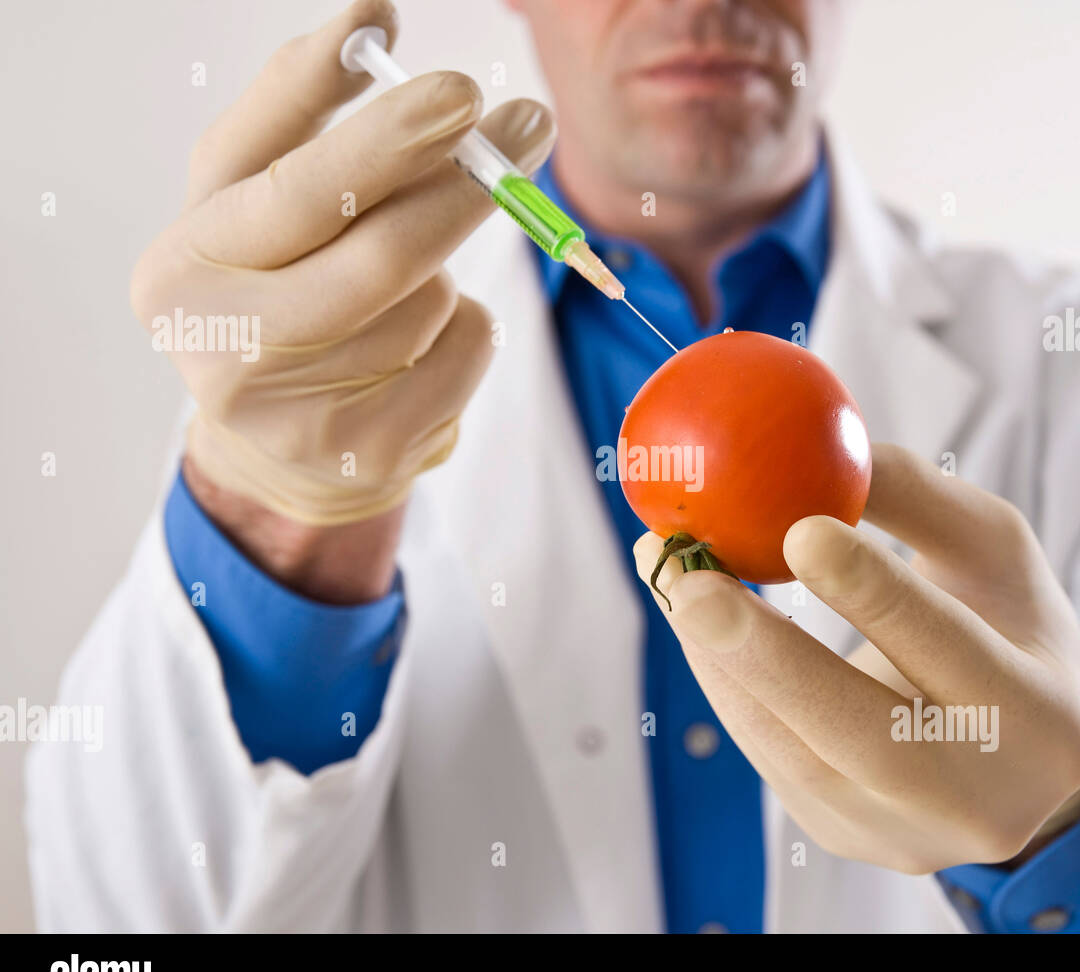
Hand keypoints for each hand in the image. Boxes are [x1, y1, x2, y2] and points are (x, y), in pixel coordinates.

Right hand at [130, 0, 555, 533]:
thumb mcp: (253, 201)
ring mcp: (300, 415)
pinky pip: (465, 350)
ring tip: (412, 275)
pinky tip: (424, 339)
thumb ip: (297, 111)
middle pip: (379, 255)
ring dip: (448, 267)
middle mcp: (228, 347)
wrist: (281, 449)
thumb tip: (370, 21)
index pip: (295, 191)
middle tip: (527, 123)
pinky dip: (467, 324)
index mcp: (184, 267)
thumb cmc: (273, 293)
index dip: (384, 138)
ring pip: (431, 300)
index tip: (457, 88)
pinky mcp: (370, 452)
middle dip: (464, 184)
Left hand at [634, 442, 1079, 872]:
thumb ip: (916, 499)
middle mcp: (982, 800)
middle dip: (768, 657)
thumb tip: (819, 445)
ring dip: (722, 666)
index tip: (798, 526)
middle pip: (867, 737)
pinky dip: (727, 688)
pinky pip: (774, 763)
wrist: (1016, 751)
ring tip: (671, 578)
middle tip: (689, 579)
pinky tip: (692, 622)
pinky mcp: (847, 837)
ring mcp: (908, 836)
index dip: (875, 596)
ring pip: (799, 759)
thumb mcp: (991, 550)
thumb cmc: (1005, 624)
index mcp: (1044, 721)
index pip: (954, 654)